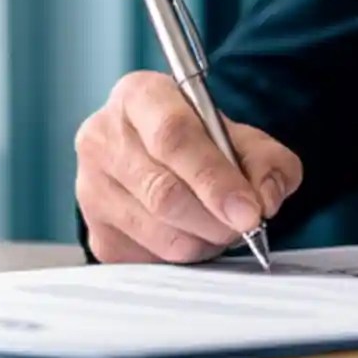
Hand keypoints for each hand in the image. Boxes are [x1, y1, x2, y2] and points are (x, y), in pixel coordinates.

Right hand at [75, 71, 302, 262]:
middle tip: (245, 226)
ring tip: (220, 226)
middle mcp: (103, 138)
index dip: (215, 179)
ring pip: (158, 234)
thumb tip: (265, 200)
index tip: (250, 211)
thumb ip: (267, 162)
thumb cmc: (200, 142)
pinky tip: (194, 235)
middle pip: (163, 193)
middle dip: (216, 220)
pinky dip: (185, 258)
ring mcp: (91, 188)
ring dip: (204, 240)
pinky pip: (150, 260)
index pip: (173, 137)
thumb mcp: (243, 137)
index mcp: (139, 96)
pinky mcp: (98, 233)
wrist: (157, 156)